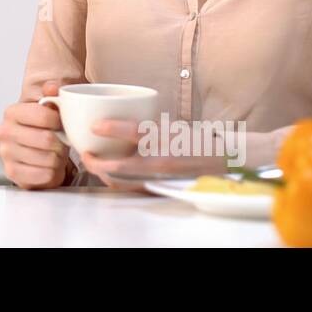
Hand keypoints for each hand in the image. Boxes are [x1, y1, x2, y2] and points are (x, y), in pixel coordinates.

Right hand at [0, 81, 71, 189]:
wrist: (33, 155)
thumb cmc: (41, 131)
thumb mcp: (48, 110)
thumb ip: (52, 96)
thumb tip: (52, 87)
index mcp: (12, 112)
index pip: (42, 114)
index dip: (59, 121)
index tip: (61, 124)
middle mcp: (4, 132)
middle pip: (46, 139)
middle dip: (60, 143)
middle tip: (60, 142)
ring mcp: (6, 153)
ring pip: (47, 158)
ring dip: (57, 159)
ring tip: (53, 154)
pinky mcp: (12, 173)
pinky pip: (44, 174)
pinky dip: (52, 172)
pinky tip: (48, 166)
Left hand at [79, 119, 227, 185]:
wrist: (226, 160)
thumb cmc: (199, 140)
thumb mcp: (172, 125)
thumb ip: (146, 125)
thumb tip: (116, 123)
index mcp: (166, 138)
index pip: (134, 131)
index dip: (111, 128)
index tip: (94, 125)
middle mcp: (162, 159)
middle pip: (120, 166)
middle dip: (96, 163)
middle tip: (85, 153)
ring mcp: (162, 176)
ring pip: (123, 181)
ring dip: (104, 174)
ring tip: (94, 164)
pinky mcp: (162, 186)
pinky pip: (134, 188)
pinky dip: (119, 182)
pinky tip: (111, 175)